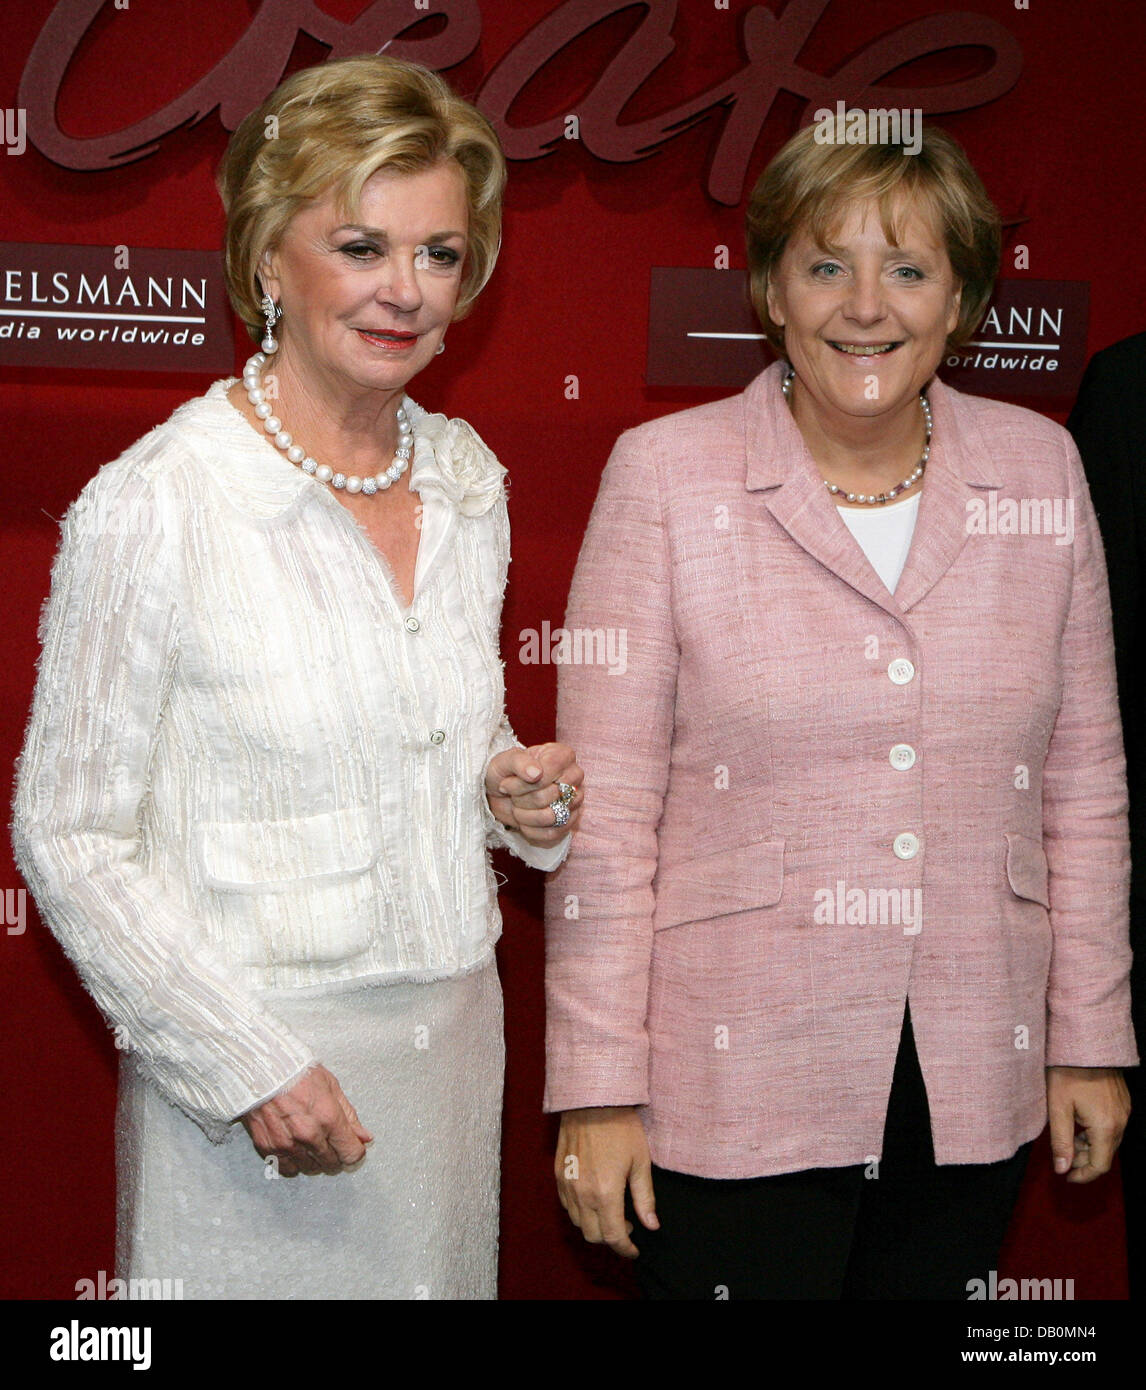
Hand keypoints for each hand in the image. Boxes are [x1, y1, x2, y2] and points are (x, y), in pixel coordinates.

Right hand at [241, 1064, 372, 1176]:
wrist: (260, 1067)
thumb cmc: (296, 1071)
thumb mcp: (331, 1086)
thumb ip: (349, 1116)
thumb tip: (364, 1137)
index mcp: (328, 1118)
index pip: (351, 1153)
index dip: (355, 1151)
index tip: (352, 1145)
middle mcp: (309, 1135)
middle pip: (332, 1163)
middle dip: (336, 1154)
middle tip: (331, 1140)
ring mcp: (287, 1144)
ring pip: (310, 1168)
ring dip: (315, 1159)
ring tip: (312, 1141)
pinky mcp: (268, 1147)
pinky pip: (287, 1169)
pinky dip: (294, 1163)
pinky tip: (295, 1148)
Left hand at [485, 742, 583, 847]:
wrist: (501, 795)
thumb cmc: (506, 773)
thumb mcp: (505, 761)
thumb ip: (519, 762)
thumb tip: (536, 773)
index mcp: (563, 755)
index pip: (551, 770)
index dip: (525, 782)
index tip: (506, 783)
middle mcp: (575, 777)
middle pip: (551, 795)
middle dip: (522, 798)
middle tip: (512, 796)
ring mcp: (575, 801)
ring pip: (551, 816)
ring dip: (525, 816)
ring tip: (517, 808)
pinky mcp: (569, 823)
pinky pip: (552, 834)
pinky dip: (531, 831)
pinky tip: (523, 822)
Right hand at [555, 1106, 658, 1257]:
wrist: (592, 1100)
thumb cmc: (620, 1127)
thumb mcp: (640, 1162)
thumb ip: (645, 1198)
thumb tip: (652, 1225)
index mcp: (605, 1193)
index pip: (614, 1237)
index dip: (626, 1249)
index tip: (635, 1249)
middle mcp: (582, 1194)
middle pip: (593, 1235)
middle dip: (611, 1239)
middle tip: (627, 1228)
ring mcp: (567, 1184)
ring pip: (577, 1222)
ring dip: (594, 1226)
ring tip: (611, 1212)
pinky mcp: (558, 1174)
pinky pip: (566, 1205)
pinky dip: (579, 1211)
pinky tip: (593, 1199)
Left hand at [1046, 1066, 1130, 1182]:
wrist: (1085, 1042)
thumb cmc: (1067, 1071)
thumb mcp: (1057, 1107)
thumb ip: (1060, 1141)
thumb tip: (1062, 1169)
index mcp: (1106, 1127)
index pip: (1100, 1165)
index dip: (1083, 1175)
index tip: (1066, 1176)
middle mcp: (1121, 1120)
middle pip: (1105, 1154)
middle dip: (1084, 1160)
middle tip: (1062, 1156)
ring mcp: (1124, 1110)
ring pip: (1109, 1140)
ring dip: (1090, 1145)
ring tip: (1068, 1138)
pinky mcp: (1122, 1100)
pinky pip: (1112, 1125)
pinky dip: (1096, 1132)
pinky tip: (1079, 1123)